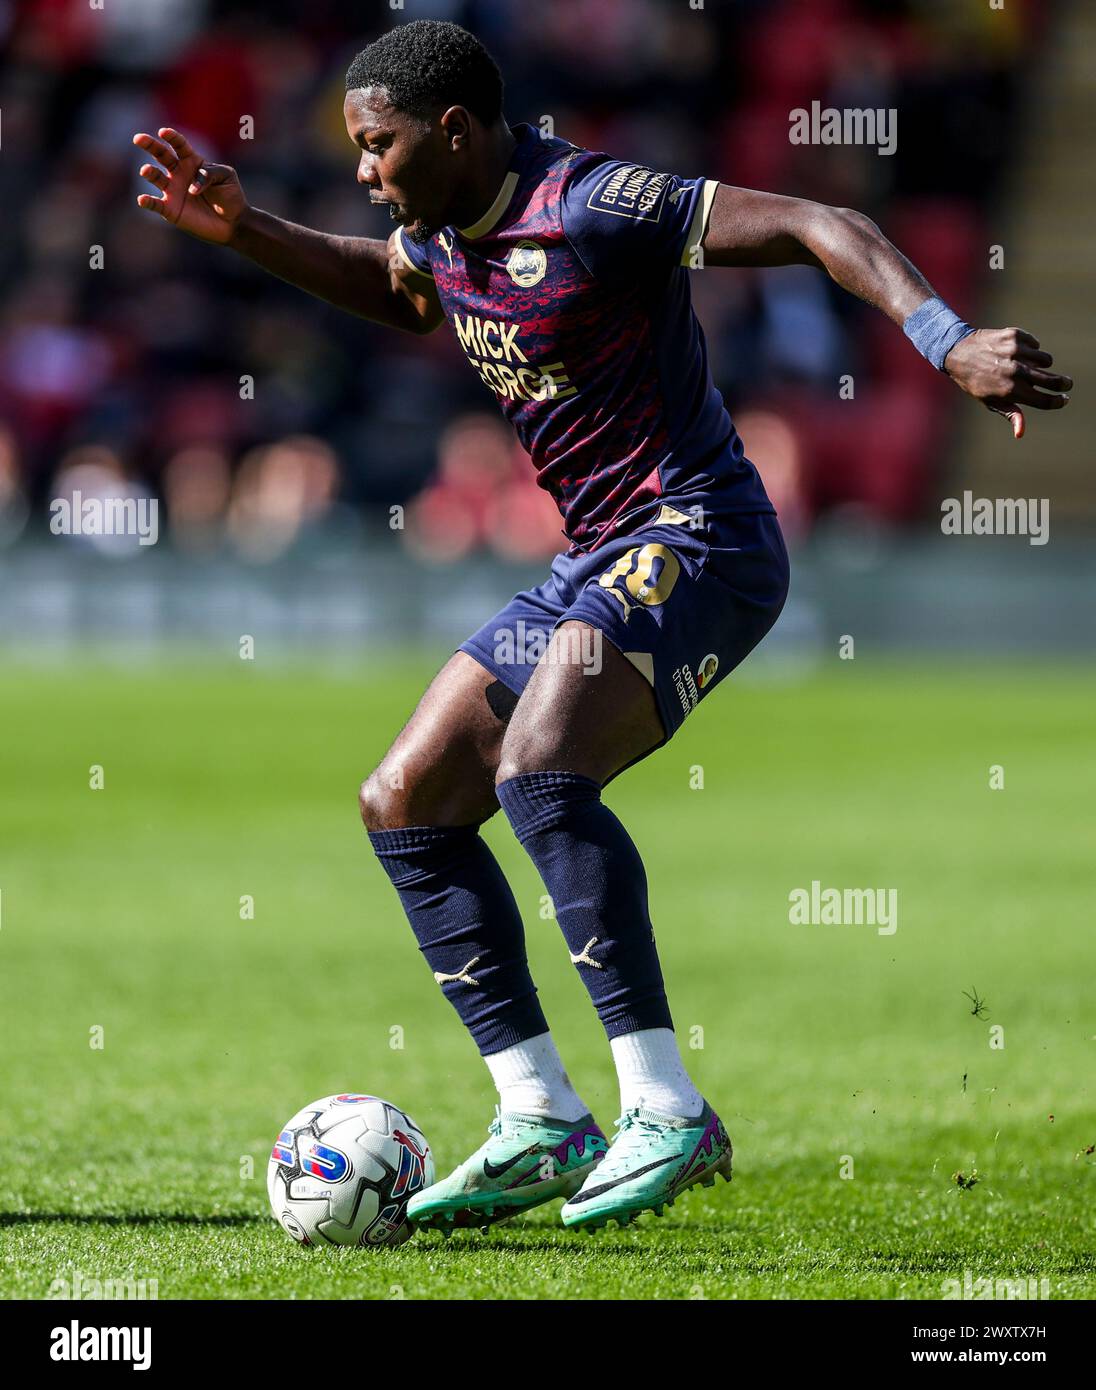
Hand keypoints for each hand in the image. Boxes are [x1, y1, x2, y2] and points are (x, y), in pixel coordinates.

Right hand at [132, 127, 247, 246]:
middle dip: (149, 145)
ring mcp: (172, 190)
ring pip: (156, 177)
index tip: (164, 131)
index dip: (171, 137)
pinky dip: (147, 202)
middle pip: (160, 155)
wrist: (233, 222)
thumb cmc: (230, 195)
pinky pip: (155, 204)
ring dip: (150, 173)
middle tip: (138, 139)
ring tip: (146, 171)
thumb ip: (211, 173)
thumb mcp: (226, 176)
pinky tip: (142, 199)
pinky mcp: (170, 209)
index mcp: (191, 161)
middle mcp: (178, 173)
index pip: (179, 145)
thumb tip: (192, 186)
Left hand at [943, 327, 1071, 438]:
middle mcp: (1014, 371)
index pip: (1044, 400)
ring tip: (1029, 366)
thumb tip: (1021, 433)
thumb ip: (1010, 414)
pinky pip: (1035, 344)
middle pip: (1052, 381)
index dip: (1058, 402)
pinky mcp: (1014, 335)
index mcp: (1010, 391)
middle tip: (1067, 384)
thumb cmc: (975, 381)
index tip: (1064, 399)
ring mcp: (1015, 352)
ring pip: (1046, 360)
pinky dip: (1030, 349)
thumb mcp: (989, 401)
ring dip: (1042, 364)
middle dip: (1063, 384)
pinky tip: (1017, 353)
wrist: (958, 352)